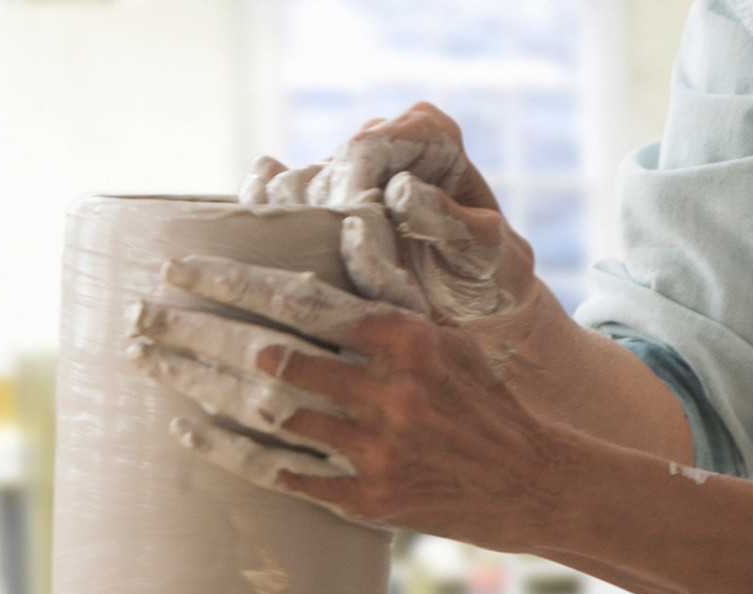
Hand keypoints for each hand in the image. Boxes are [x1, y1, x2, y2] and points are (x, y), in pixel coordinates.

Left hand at [129, 255, 573, 544]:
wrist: (539, 483)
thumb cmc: (485, 403)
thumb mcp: (445, 340)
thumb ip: (381, 314)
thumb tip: (307, 278)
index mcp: (405, 338)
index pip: (297, 298)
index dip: (230, 281)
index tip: (178, 269)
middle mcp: (388, 392)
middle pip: (266, 355)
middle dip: (194, 334)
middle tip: (140, 320)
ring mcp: (377, 450)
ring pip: (265, 412)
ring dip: (197, 387)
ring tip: (150, 366)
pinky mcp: (370, 500)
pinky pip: (282, 474)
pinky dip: (229, 451)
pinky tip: (188, 431)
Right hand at [240, 104, 538, 335]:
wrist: (472, 302)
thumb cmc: (489, 274)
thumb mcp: (487, 253)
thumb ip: (450, 220)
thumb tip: (398, 191)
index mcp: (431, 131)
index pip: (370, 144)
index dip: (352, 185)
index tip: (353, 226)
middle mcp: (384, 135)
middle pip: (326, 166)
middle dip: (325, 218)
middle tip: (338, 265)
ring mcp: (347, 164)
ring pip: (291, 185)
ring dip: (298, 232)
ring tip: (323, 274)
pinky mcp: (318, 193)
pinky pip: (268, 193)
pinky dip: (263, 220)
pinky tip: (270, 249)